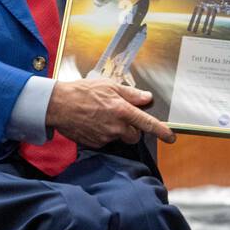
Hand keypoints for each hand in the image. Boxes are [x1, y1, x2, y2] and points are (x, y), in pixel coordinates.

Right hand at [45, 78, 175, 146]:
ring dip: (117, 130)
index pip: (147, 124)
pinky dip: (104, 134)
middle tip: (120, 115)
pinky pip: (106, 141)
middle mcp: (116, 126)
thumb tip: (147, 99)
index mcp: (122, 110)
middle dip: (132, 128)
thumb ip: (131, 94)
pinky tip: (94, 122)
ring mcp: (105, 137)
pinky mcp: (95, 144)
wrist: (58, 105)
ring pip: (120, 138)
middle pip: (135, 135)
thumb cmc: (83, 91)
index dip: (161, 131)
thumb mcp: (109, 85)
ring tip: (102, 116)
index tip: (171, 137)